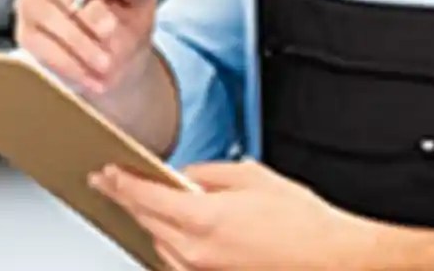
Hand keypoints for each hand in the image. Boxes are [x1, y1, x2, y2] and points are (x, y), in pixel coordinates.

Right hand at [13, 0, 157, 95]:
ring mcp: (30, 2)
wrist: (119, 58)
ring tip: (107, 62)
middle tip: (110, 30)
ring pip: (42, 13)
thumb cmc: (126, 15)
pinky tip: (93, 77)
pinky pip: (39, 46)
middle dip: (82, 7)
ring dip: (78, 40)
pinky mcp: (26, 34)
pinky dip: (69, 63)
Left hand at [90, 159, 379, 270]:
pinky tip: (168, 228)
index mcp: (204, 217)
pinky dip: (167, 239)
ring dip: (146, 219)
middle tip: (105, 181)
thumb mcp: (251, 176)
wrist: (329, 258)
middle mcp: (196, 249)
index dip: (120, 181)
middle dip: (124, 197)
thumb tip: (184, 176)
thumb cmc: (300, 221)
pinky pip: (175, 258)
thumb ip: (208, 173)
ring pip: (158, 240)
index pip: (145, 196)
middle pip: (145, 219)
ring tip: (137, 199)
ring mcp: (201, 269)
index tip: (105, 172)